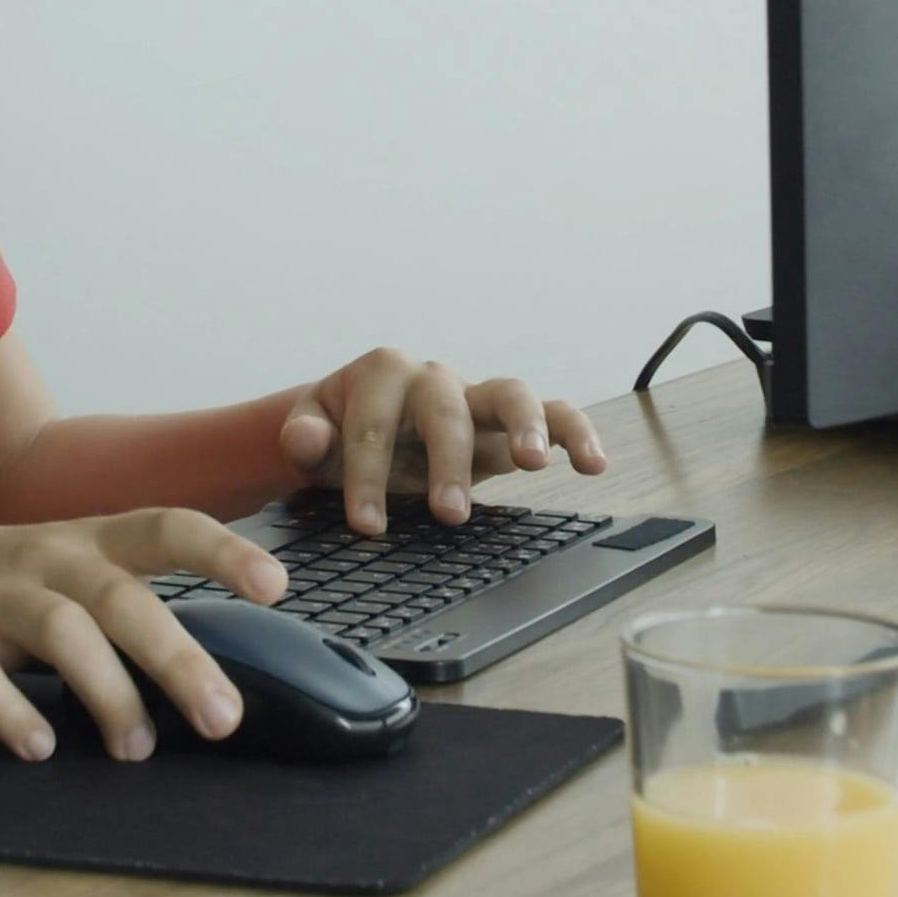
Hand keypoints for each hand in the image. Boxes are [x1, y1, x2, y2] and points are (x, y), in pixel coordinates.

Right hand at [0, 509, 288, 762]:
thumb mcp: (67, 575)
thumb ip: (131, 607)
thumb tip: (217, 676)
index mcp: (89, 542)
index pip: (167, 526)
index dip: (223, 551)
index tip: (276, 586)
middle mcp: (47, 561)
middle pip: (121, 599)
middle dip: (177, 658)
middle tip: (223, 720)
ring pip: (61, 632)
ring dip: (106, 691)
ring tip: (136, 748)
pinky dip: (9, 710)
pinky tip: (38, 748)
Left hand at [274, 347, 608, 535]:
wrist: (362, 424)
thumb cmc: (340, 428)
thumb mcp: (313, 430)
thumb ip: (304, 432)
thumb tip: (304, 439)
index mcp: (381, 372)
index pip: (374, 424)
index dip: (368, 475)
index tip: (367, 524)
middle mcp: (433, 376)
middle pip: (446, 407)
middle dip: (447, 460)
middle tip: (447, 511)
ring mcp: (476, 396)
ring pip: (511, 394)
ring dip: (525, 426)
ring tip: (535, 463)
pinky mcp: (509, 421)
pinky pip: (555, 413)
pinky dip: (575, 432)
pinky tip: (593, 463)